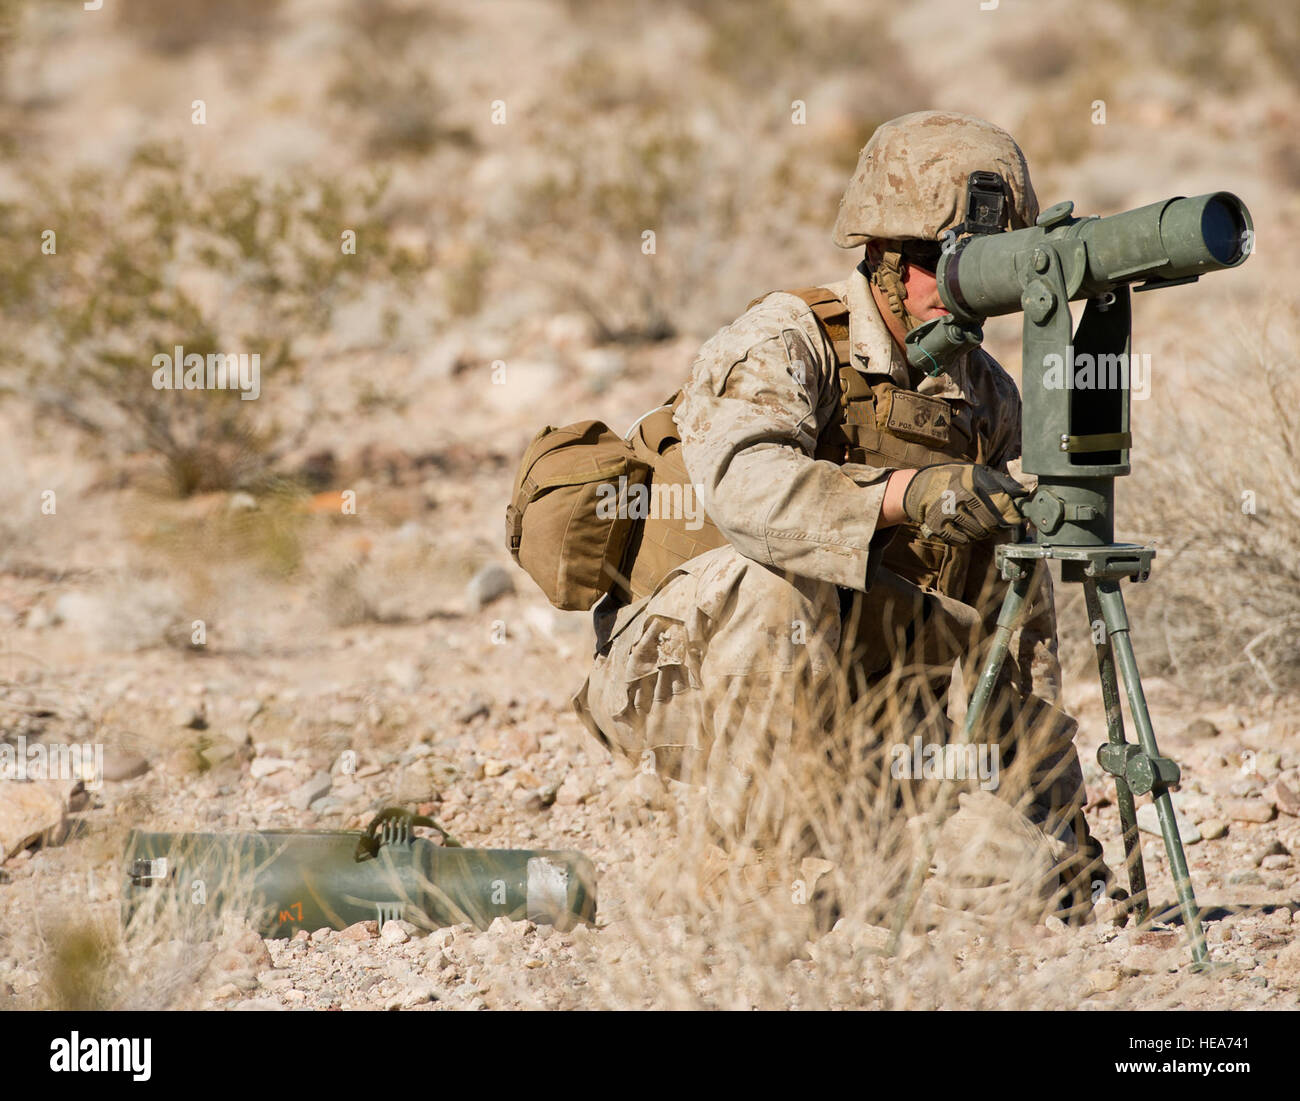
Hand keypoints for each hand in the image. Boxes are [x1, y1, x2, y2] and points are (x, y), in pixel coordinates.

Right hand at [901, 462, 1026, 545]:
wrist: (920, 488)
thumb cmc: (954, 479)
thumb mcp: (975, 472)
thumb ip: (1000, 482)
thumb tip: (1023, 493)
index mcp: (970, 483)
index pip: (1000, 503)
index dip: (1012, 515)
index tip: (1016, 520)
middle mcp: (958, 498)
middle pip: (990, 522)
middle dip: (998, 526)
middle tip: (1000, 525)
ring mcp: (947, 514)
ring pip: (977, 532)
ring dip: (983, 532)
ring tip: (982, 525)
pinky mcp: (938, 527)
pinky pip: (962, 540)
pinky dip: (968, 538)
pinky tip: (967, 530)